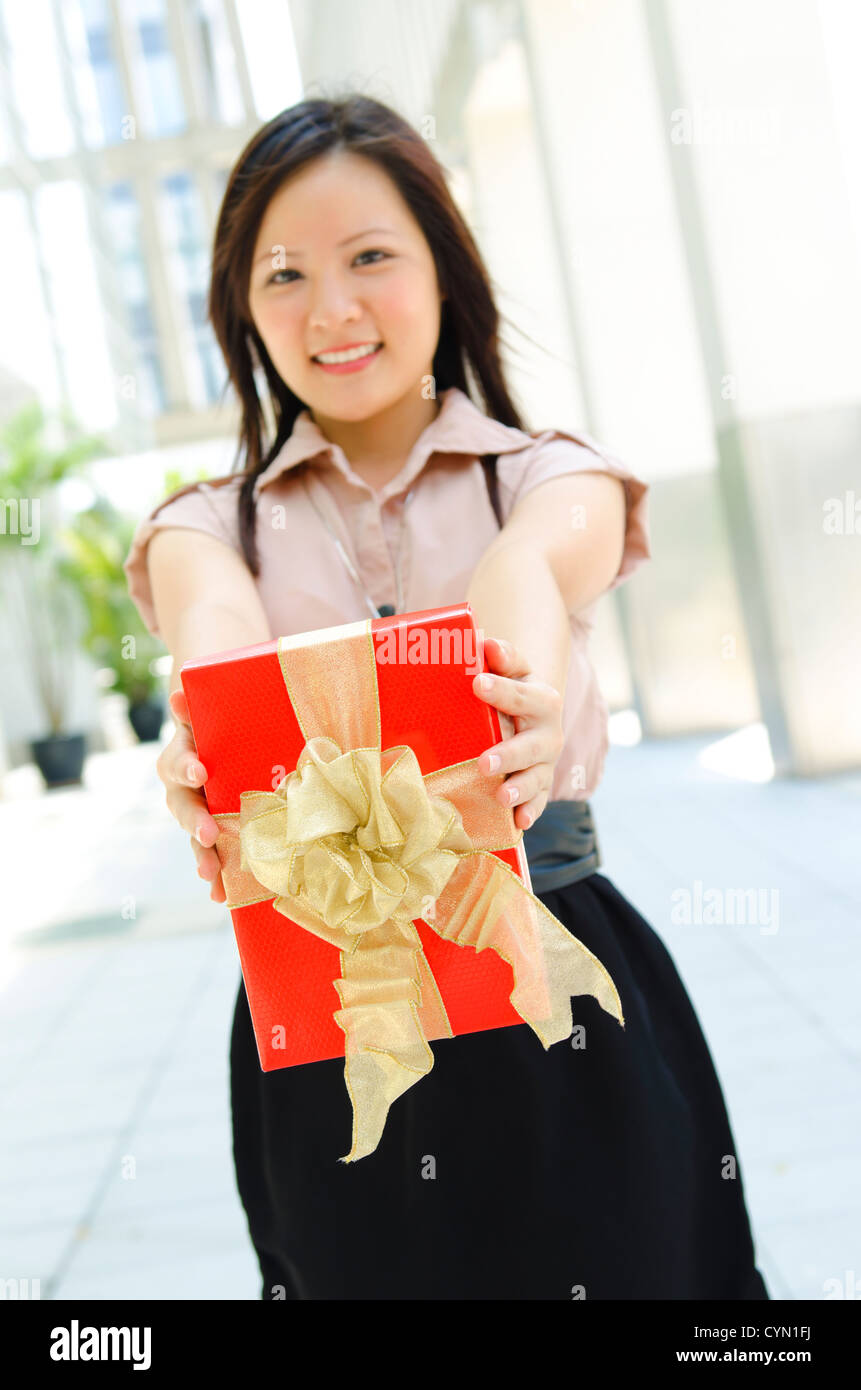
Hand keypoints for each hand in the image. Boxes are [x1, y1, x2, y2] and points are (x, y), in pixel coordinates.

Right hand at [157, 689, 225, 902]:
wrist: (222, 742)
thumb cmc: (217, 727)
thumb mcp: (209, 715)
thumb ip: (195, 709)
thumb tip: (179, 691)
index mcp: (181, 759)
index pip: (178, 762)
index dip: (187, 767)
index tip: (200, 772)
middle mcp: (183, 790)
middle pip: (183, 807)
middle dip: (195, 822)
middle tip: (209, 834)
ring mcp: (197, 814)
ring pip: (195, 837)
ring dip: (202, 857)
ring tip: (212, 876)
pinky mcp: (213, 834)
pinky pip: (211, 856)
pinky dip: (216, 878)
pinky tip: (221, 896)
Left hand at [472, 637, 563, 830]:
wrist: (531, 713)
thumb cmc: (509, 689)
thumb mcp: (509, 669)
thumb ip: (500, 657)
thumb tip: (484, 642)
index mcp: (541, 699)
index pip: (521, 693)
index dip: (500, 690)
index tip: (476, 683)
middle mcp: (548, 733)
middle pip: (532, 745)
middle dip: (509, 754)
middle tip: (484, 762)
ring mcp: (544, 762)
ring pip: (536, 778)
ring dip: (520, 788)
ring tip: (501, 796)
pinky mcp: (539, 786)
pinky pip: (536, 802)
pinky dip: (528, 812)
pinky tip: (518, 823)